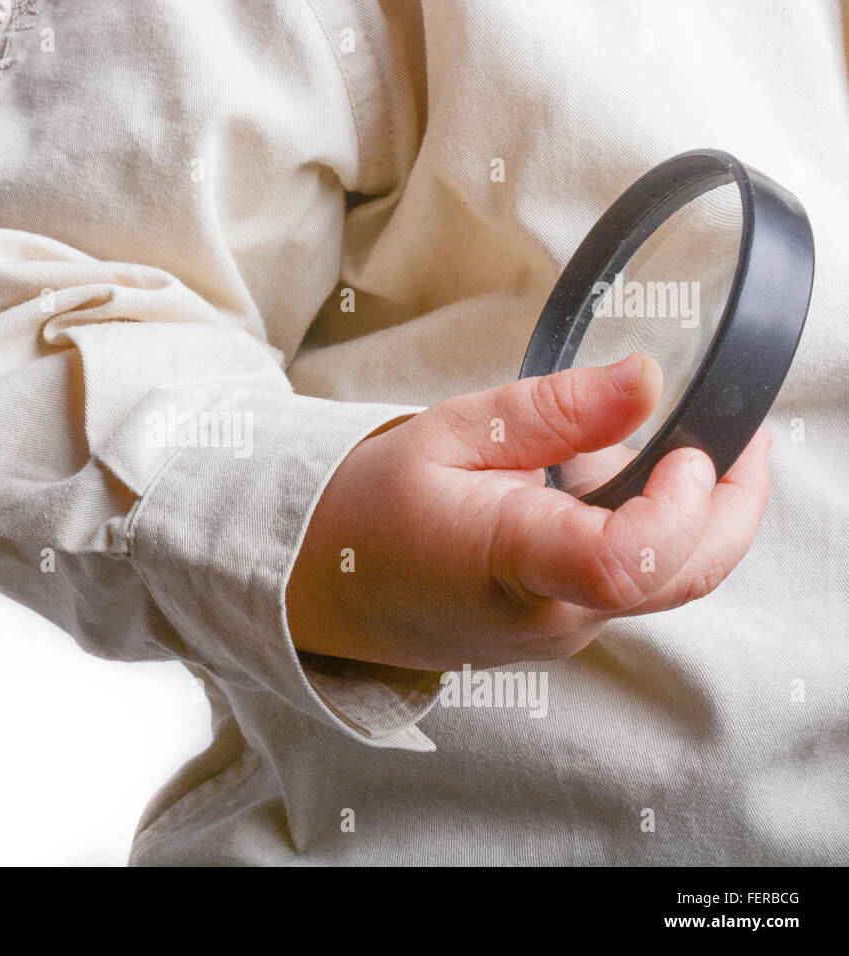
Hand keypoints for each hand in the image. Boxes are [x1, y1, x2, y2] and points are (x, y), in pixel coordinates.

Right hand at [286, 354, 771, 670]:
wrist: (319, 584)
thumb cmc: (368, 508)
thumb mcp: (448, 432)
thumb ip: (552, 410)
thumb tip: (647, 380)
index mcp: (511, 563)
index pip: (632, 562)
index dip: (683, 503)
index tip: (687, 444)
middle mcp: (550, 616)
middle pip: (687, 574)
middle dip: (733, 499)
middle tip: (733, 430)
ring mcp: (561, 634)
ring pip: (669, 577)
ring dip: (682, 510)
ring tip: (615, 449)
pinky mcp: (561, 630)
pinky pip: (631, 582)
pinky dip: (646, 528)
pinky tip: (589, 485)